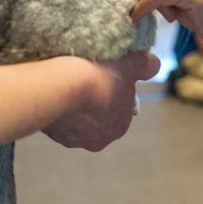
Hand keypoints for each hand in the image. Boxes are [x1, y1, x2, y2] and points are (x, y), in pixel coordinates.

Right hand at [43, 51, 159, 150]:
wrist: (59, 85)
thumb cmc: (99, 76)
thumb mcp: (132, 63)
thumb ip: (147, 65)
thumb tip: (153, 65)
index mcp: (119, 128)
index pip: (121, 108)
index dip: (115, 90)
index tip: (107, 75)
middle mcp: (96, 140)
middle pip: (98, 115)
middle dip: (95, 100)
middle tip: (89, 77)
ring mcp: (70, 138)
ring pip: (76, 118)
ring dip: (75, 103)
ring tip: (71, 81)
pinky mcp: (49, 132)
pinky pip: (56, 117)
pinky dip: (58, 104)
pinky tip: (57, 89)